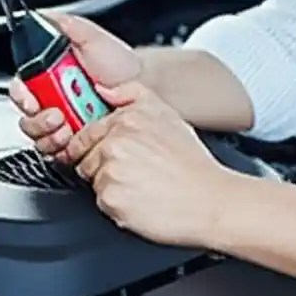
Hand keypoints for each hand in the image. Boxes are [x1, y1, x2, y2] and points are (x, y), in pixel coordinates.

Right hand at [8, 12, 143, 163]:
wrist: (146, 89)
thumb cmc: (120, 65)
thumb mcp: (92, 39)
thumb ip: (65, 26)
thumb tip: (42, 16)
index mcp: (49, 77)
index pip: (21, 89)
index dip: (22, 96)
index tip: (32, 99)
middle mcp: (52, 102)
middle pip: (26, 117)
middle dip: (37, 120)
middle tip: (56, 115)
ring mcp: (64, 125)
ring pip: (39, 138)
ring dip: (49, 135)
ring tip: (68, 127)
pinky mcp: (76, 146)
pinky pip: (57, 153)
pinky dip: (62, 149)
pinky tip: (76, 140)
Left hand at [72, 81, 233, 248]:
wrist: (210, 201)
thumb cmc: (192, 165)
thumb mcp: (167, 114)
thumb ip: (131, 93)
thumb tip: (102, 89)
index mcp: (127, 119)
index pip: (87, 132)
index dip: (95, 146)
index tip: (111, 156)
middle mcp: (116, 141)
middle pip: (85, 157)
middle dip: (102, 166)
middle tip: (134, 173)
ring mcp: (111, 170)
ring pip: (93, 180)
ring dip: (110, 186)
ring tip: (140, 186)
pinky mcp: (110, 198)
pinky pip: (101, 203)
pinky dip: (117, 206)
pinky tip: (139, 201)